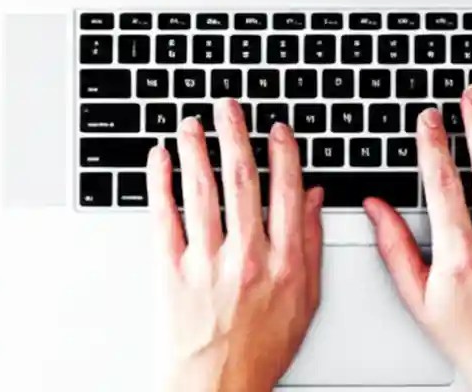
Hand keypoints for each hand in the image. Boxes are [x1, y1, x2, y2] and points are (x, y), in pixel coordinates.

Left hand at [148, 100, 324, 391]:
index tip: (276, 129)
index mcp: (283, 261)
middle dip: (236, 135)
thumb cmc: (261, 350)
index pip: (286, 191)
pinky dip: (161, 182)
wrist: (217, 388)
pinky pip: (164, 215)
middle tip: (229, 107)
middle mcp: (246, 255)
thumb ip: (309, 244)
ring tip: (193, 123)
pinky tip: (161, 158)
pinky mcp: (170, 270)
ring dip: (197, 148)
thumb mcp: (306, 300)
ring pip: (202, 190)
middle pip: (242, 179)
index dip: (282, 153)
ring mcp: (206, 261)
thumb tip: (311, 198)